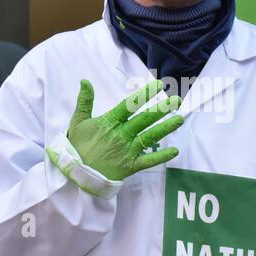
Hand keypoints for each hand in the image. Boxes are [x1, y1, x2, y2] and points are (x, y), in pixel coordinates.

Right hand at [64, 79, 183, 180]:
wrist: (75, 174)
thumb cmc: (76, 147)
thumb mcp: (78, 121)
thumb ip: (84, 101)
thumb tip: (85, 81)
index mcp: (109, 123)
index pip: (130, 105)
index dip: (145, 94)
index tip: (159, 86)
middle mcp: (121, 135)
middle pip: (144, 119)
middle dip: (161, 109)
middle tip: (177, 100)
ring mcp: (126, 151)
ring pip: (149, 137)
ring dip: (165, 128)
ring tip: (179, 119)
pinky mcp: (129, 167)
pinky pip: (147, 161)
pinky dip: (161, 156)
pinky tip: (175, 151)